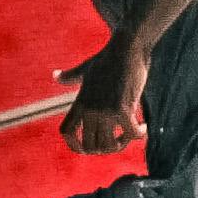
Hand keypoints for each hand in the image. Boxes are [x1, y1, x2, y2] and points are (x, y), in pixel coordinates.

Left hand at [61, 36, 146, 156]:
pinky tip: (143, 127)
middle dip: (105, 149)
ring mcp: (105, 110)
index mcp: (79, 102)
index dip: (75, 146)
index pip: (67, 131)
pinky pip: (130, 134)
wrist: (126, 48)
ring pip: (109, 144)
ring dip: (122, 143)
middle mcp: (89, 109)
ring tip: (132, 132)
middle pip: (90, 145)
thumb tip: (55, 75)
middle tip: (119, 140)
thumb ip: (70, 76)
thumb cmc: (108, 58)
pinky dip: (138, 134)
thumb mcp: (85, 69)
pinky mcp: (122, 108)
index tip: (89, 149)